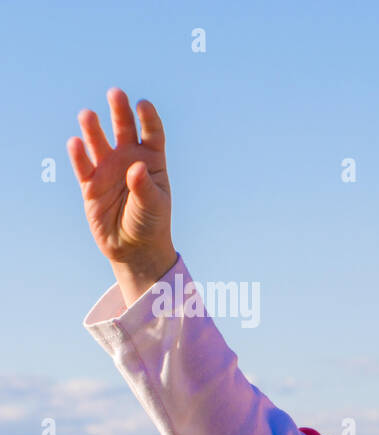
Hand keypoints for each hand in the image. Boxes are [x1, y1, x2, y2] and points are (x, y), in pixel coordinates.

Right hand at [67, 88, 176, 299]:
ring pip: (98, 142)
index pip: (152, 134)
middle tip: (115, 93)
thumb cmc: (150, 224)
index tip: (143, 104)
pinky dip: (78, 154)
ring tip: (87, 114)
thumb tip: (135, 167)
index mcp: (152, 162)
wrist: (133, 248)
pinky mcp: (90, 184)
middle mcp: (129, 160)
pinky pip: (82, 165)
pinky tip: (75, 142)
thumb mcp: (153, 207)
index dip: (148, 118)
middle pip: (124, 130)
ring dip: (92, 128)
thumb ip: (145, 187)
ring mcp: (108, 170)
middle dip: (120, 111)